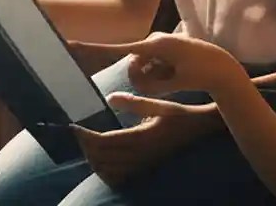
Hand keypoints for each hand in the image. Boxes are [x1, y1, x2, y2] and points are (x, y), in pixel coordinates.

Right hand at [68, 33, 242, 97]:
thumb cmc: (201, 74)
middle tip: (169, 81)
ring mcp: (156, 41)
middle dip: (144, 77)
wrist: (222, 66)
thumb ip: (149, 84)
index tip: (69, 46)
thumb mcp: (174, 83)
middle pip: (131, 65)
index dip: (92, 50)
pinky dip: (159, 72)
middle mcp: (152, 39)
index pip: (117, 49)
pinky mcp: (160, 45)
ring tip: (176, 76)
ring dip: (154, 75)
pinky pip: (149, 63)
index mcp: (154, 45)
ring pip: (141, 66)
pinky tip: (177, 73)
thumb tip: (131, 80)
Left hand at [70, 96, 215, 186]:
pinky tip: (102, 160)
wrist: (201, 130)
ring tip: (87, 145)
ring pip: (109, 170)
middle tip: (78, 134)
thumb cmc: (180, 114)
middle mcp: (141, 154)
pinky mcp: (146, 168)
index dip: (86, 136)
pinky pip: (120, 177)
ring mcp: (143, 164)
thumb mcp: (159, 104)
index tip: (74, 127)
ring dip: (94, 160)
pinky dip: (106, 171)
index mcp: (142, 137)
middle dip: (86, 147)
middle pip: (102, 158)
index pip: (105, 141)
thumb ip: (134, 102)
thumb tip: (109, 98)